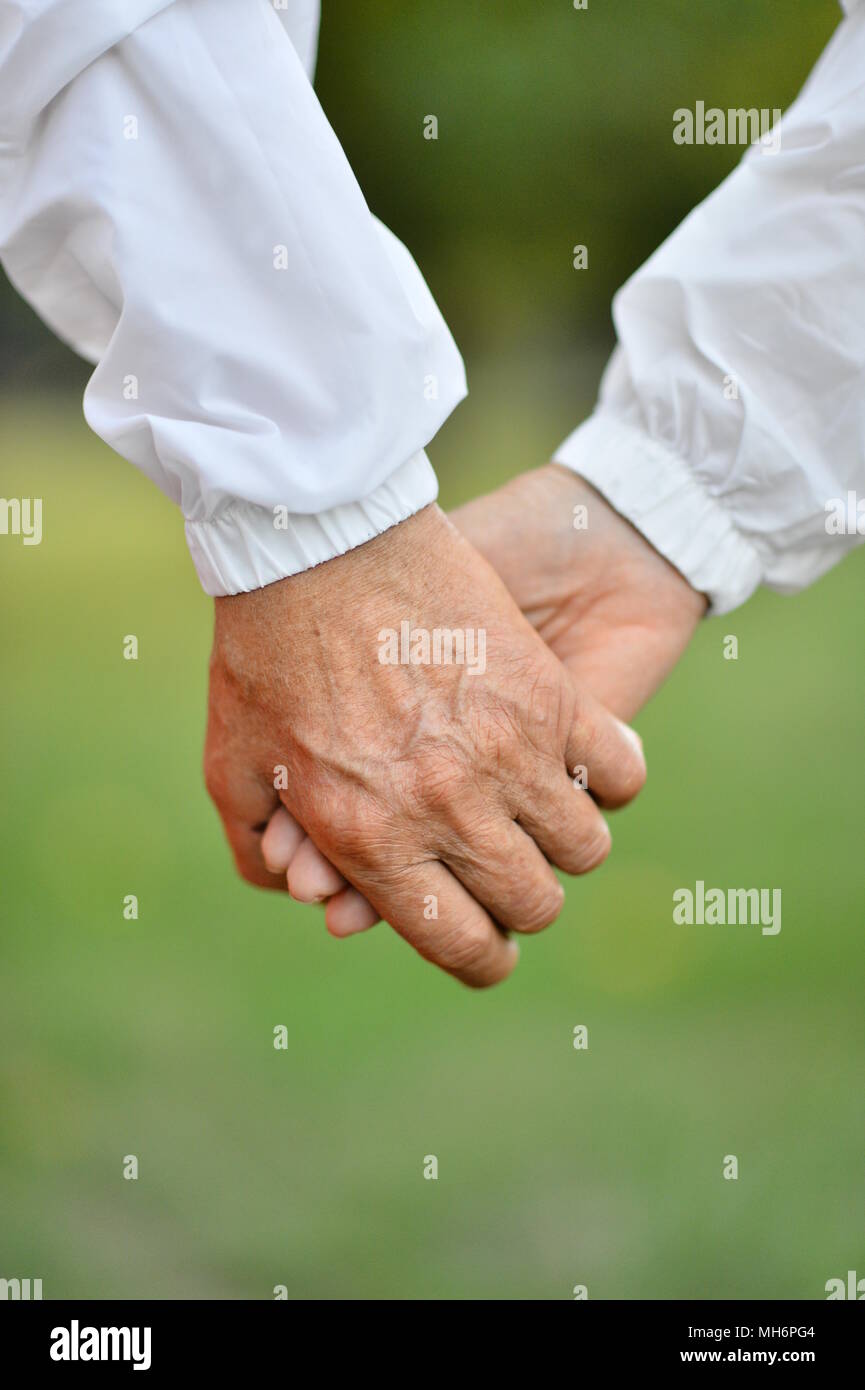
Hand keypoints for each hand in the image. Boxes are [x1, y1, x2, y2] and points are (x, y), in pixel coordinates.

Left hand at [204, 502, 646, 986]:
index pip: (461, 947)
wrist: (322, 534)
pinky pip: (620, 771)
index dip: (483, 962)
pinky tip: (578, 757)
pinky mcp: (551, 693)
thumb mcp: (232, 758)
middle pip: (531, 905)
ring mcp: (508, 752)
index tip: (488, 949)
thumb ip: (260, 845)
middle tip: (504, 869)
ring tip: (539, 806)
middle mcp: (449, 810)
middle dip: (520, 903)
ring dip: (563, 840)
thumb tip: (301, 894)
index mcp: (373, 840)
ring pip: (583, 846)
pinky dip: (609, 776)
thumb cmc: (266, 645)